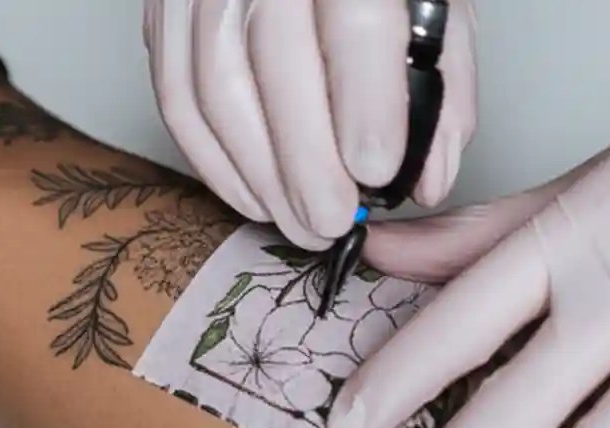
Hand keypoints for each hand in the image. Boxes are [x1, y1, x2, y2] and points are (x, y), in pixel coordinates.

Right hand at [143, 0, 476, 249]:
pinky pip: (174, 94)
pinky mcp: (165, 10)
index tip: (376, 175)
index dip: (364, 107)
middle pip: (270, 58)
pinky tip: (253, 195)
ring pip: (212, 86)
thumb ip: (443, 89)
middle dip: (303, 163)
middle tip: (332, 223)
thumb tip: (426, 179)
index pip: (353, 21)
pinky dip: (212, 160)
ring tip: (298, 222)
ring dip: (256, 175)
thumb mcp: (437, 4)